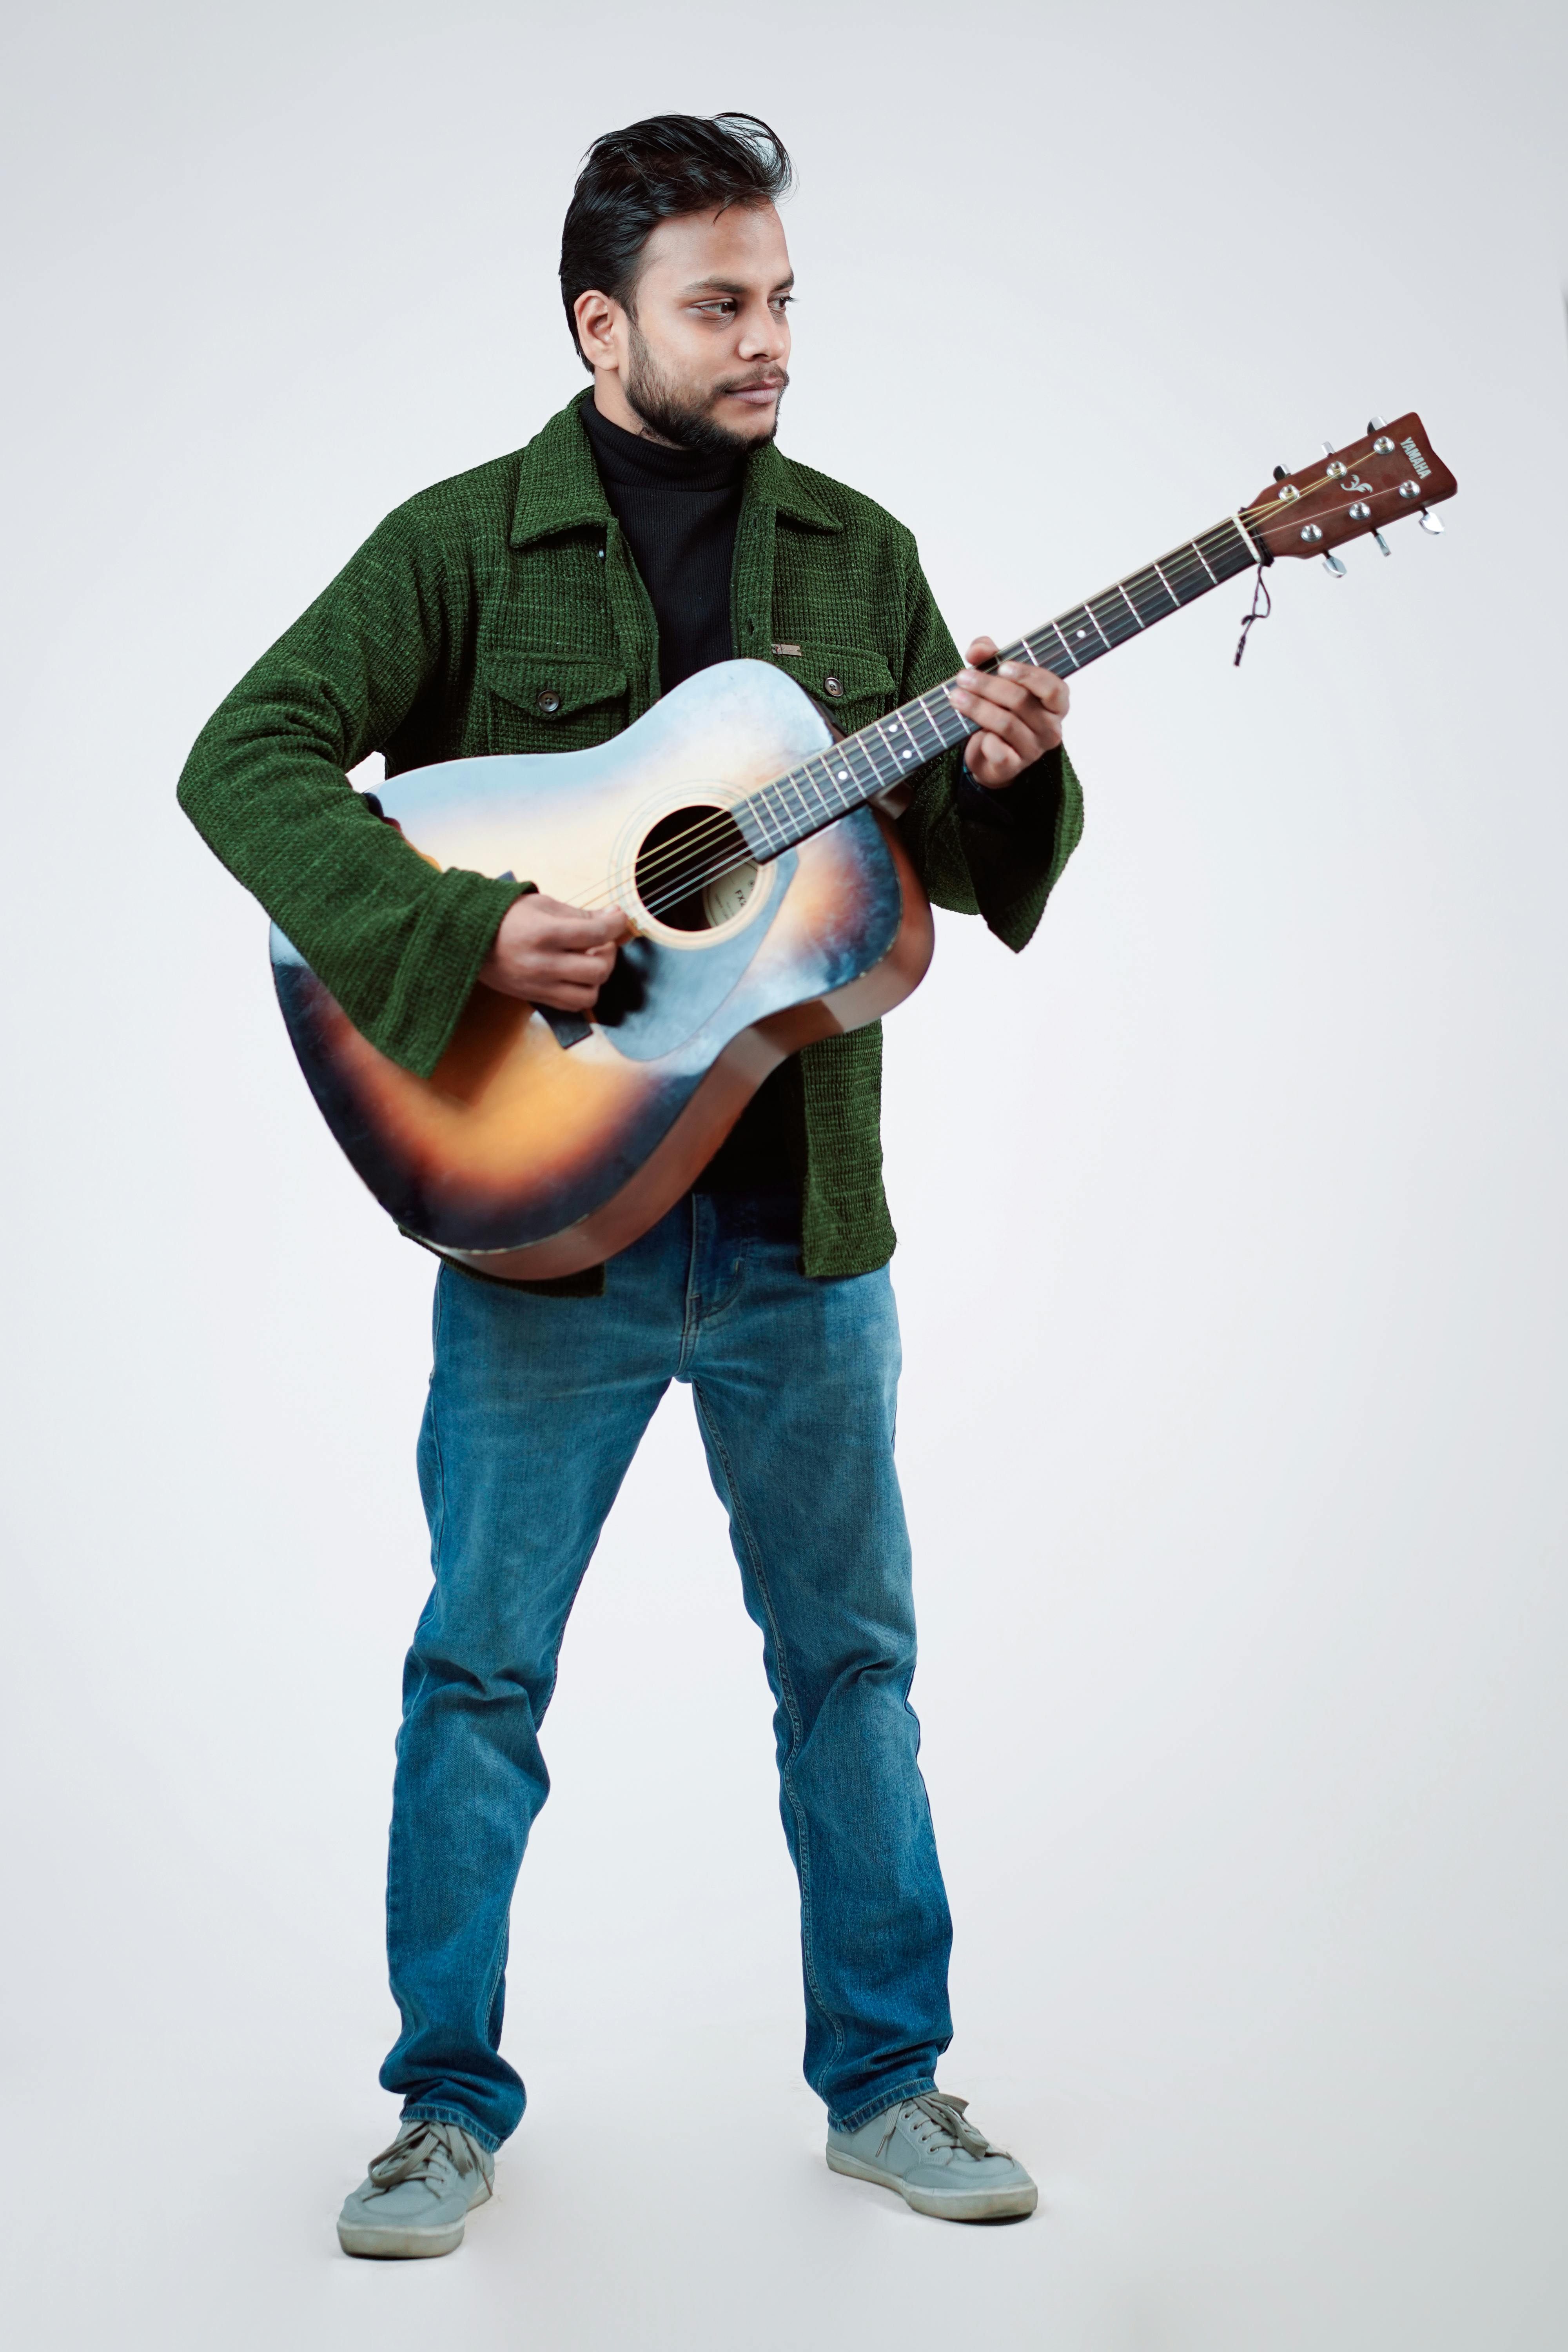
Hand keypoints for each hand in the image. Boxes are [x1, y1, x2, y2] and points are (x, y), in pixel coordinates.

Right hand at [480, 893, 631, 1009]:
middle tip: (601, 941)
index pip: (596, 933)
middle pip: (598, 969)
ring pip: (589, 994)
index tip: (618, 917)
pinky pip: (572, 1005)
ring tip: (589, 960)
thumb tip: (611, 917)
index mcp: (545, 933)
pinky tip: (578, 975)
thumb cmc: (505, 916)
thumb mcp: (542, 905)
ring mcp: (539, 985)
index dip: (616, 924)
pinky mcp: (535, 997)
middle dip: (609, 952)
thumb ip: (579, 915)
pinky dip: (583, 991)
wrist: (465, 937)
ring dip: (598, 977)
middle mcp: (543, 963)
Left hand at [947, 635, 1068, 787]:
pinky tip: (973, 731)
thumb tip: (978, 649)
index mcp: (1056, 704)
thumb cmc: (1000, 710)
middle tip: (962, 677)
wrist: (989, 756)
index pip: (1054, 688)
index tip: (1002, 666)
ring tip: (955, 697)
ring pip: (1007, 723)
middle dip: (988, 686)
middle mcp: (1051, 728)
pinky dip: (984, 739)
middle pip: (1022, 702)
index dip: (1028, 675)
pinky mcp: (1014, 767)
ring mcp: (1034, 750)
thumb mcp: (997, 678)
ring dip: (978, 707)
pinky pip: (998, 750)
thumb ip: (990, 657)